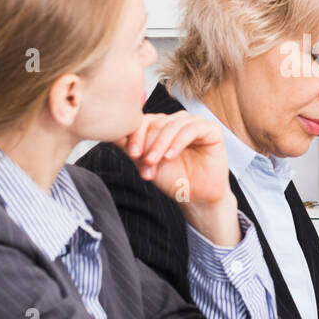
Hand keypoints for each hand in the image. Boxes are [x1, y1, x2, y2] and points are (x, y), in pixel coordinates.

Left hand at [116, 112, 239, 243]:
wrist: (196, 197)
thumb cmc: (173, 179)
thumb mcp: (146, 162)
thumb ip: (130, 147)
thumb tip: (108, 132)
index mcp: (163, 125)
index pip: (145, 121)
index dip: (137, 135)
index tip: (132, 154)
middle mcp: (178, 121)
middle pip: (157, 122)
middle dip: (149, 144)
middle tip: (146, 163)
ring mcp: (195, 123)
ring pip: (172, 125)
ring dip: (161, 145)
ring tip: (155, 162)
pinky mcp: (211, 129)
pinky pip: (191, 129)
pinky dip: (178, 142)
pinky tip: (170, 156)